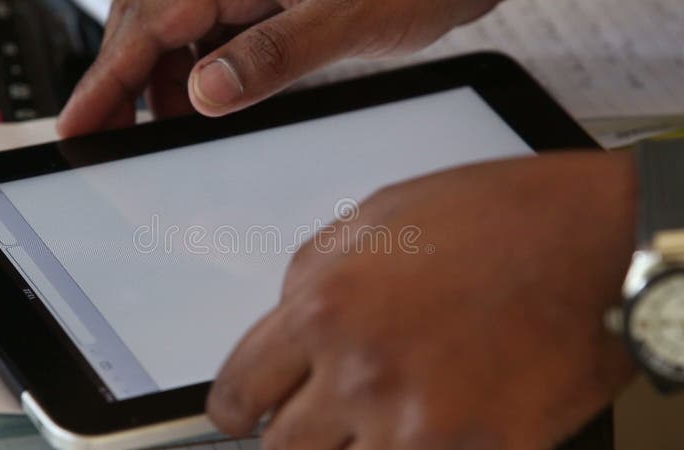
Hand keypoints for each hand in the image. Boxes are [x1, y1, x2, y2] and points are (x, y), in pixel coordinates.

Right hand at [57, 0, 500, 136]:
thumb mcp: (347, 18)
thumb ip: (275, 54)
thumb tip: (206, 93)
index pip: (149, 24)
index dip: (107, 79)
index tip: (76, 125)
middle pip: (149, 25)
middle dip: (125, 84)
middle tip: (103, 138)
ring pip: (178, 33)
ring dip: (164, 84)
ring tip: (160, 134)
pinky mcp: (265, 0)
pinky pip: (213, 36)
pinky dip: (201, 74)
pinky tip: (206, 105)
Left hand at [207, 152, 637, 449]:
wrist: (595, 240)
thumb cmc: (497, 218)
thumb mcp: (377, 217)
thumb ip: (312, 273)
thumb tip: (286, 320)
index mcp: (326, 306)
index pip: (241, 388)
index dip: (233, 410)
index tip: (239, 417)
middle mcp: (362, 371)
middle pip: (284, 448)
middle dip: (294, 436)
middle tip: (316, 420)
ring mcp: (418, 424)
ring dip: (353, 449)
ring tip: (385, 416)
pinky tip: (434, 420)